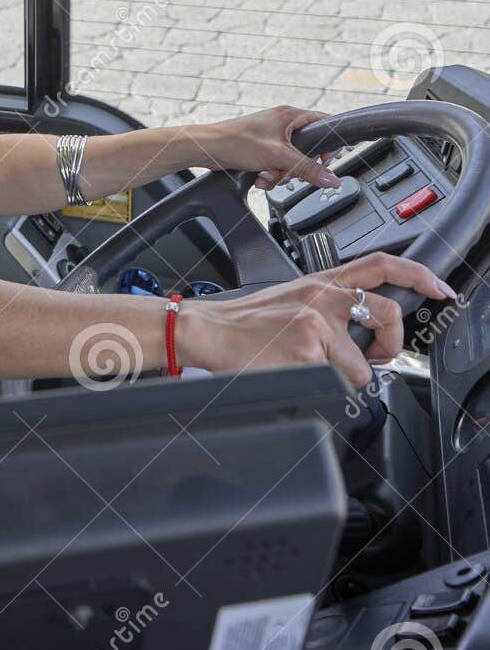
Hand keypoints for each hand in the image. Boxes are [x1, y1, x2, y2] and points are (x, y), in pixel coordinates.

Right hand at [178, 253, 456, 388]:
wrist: (210, 330)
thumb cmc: (248, 322)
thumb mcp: (293, 299)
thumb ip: (329, 308)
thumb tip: (361, 338)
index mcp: (322, 280)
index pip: (380, 264)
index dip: (418, 274)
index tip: (438, 288)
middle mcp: (323, 294)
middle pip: (389, 314)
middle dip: (391, 345)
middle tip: (376, 356)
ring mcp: (317, 321)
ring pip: (363, 365)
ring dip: (347, 376)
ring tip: (317, 368)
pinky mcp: (308, 348)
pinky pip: (336, 382)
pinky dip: (321, 386)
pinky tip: (296, 373)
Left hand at [194, 104, 340, 190]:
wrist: (207, 150)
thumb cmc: (237, 142)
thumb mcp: (279, 156)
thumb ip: (308, 169)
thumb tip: (332, 179)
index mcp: (290, 115)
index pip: (324, 123)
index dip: (329, 144)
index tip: (325, 161)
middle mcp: (282, 124)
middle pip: (307, 149)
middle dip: (297, 167)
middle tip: (287, 171)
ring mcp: (271, 138)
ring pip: (291, 161)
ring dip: (281, 174)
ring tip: (268, 175)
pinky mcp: (261, 150)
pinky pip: (276, 166)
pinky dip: (270, 175)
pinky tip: (259, 177)